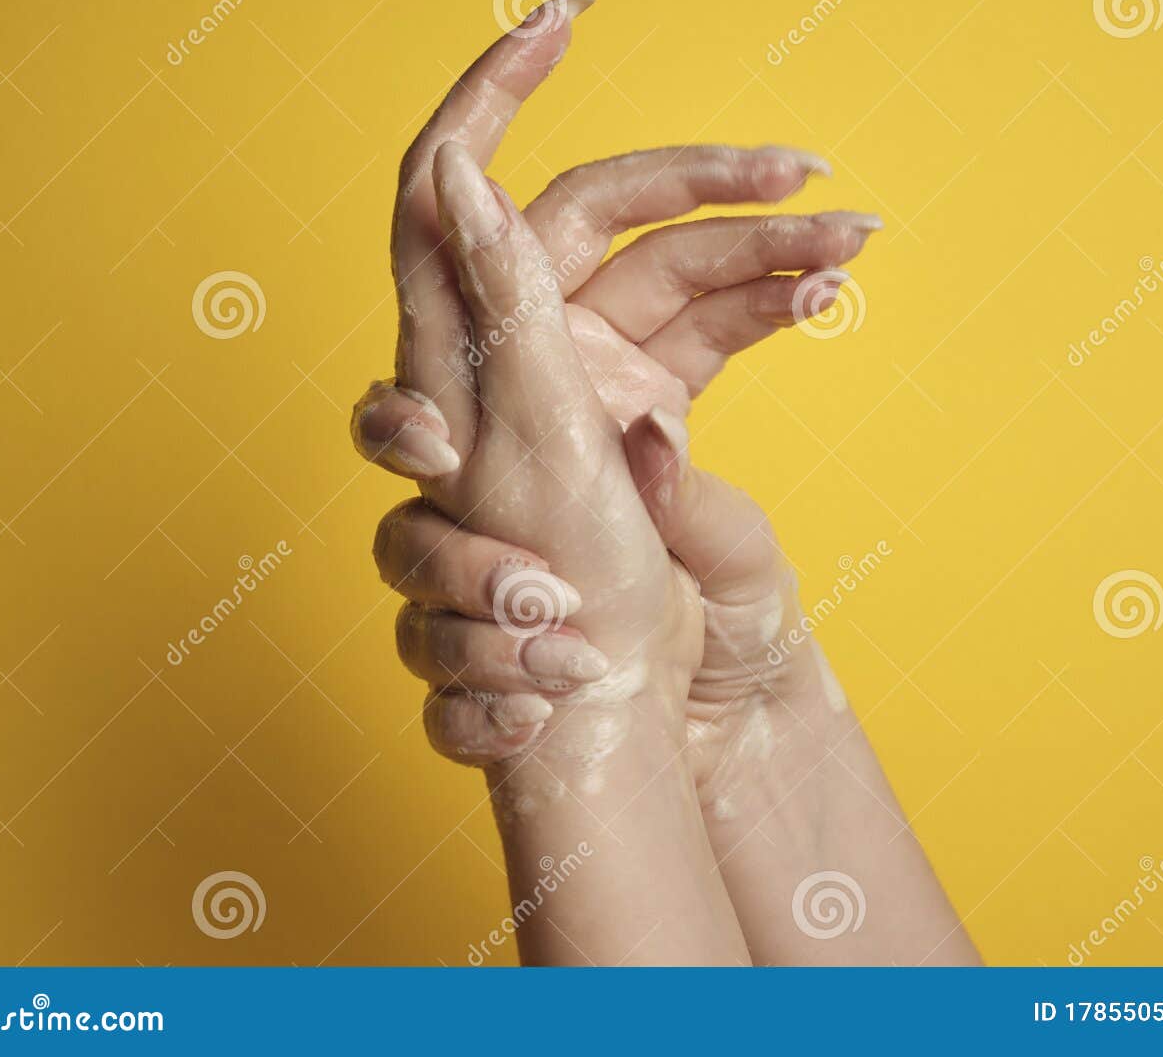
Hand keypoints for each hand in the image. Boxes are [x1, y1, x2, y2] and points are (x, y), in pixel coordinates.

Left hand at [351, 0, 875, 760]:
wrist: (620, 711)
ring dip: (765, 249)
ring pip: (677, 271)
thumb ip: (498, 303)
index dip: (493, 89)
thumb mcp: (531, 446)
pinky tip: (827, 288)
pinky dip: (767, 307)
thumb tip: (450, 172)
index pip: (455, 181)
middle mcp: (522, 345)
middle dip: (706, 186)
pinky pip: (710, 331)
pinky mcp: (651, 410)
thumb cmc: (556, 603)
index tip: (558, 16)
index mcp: (466, 340)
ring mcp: (590, 375)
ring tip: (850, 239)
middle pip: (608, 217)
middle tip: (801, 169)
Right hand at [379, 404, 841, 806]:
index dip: (407, 425)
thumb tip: (653, 428)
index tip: (440, 450)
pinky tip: (536, 718)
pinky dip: (480, 718)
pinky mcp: (489, 711)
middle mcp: (502, 553)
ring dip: (482, 646)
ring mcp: (487, 636)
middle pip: (406, 534)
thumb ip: (686, 492)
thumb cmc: (746, 622)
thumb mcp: (737, 549)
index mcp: (548, 484)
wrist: (756, 738)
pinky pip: (442, 717)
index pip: (440, 430)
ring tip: (574, 661)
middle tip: (527, 588)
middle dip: (449, 561)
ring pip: (416, 628)